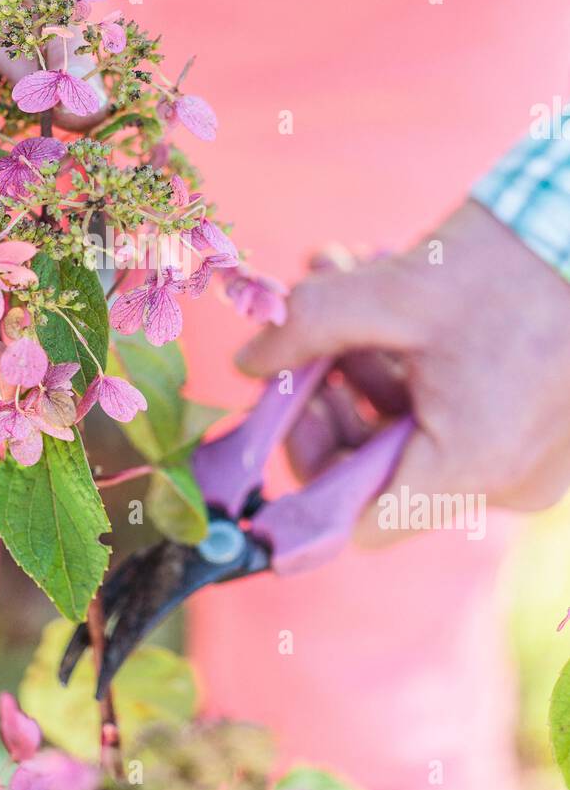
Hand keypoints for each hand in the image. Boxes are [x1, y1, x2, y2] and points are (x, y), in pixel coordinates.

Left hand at [236, 200, 569, 543]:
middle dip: (332, 396)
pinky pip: (457, 419)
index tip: (284, 404)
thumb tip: (250, 361)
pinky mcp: (540, 432)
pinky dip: (414, 369)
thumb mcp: (393, 292)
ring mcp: (529, 461)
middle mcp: (506, 482)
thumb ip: (306, 329)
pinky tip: (388, 297)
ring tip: (345, 287)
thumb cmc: (512, 265)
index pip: (360, 523)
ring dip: (366, 367)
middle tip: (307, 341)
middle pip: (380, 472)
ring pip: (414, 437)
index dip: (308, 468)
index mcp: (472, 465)